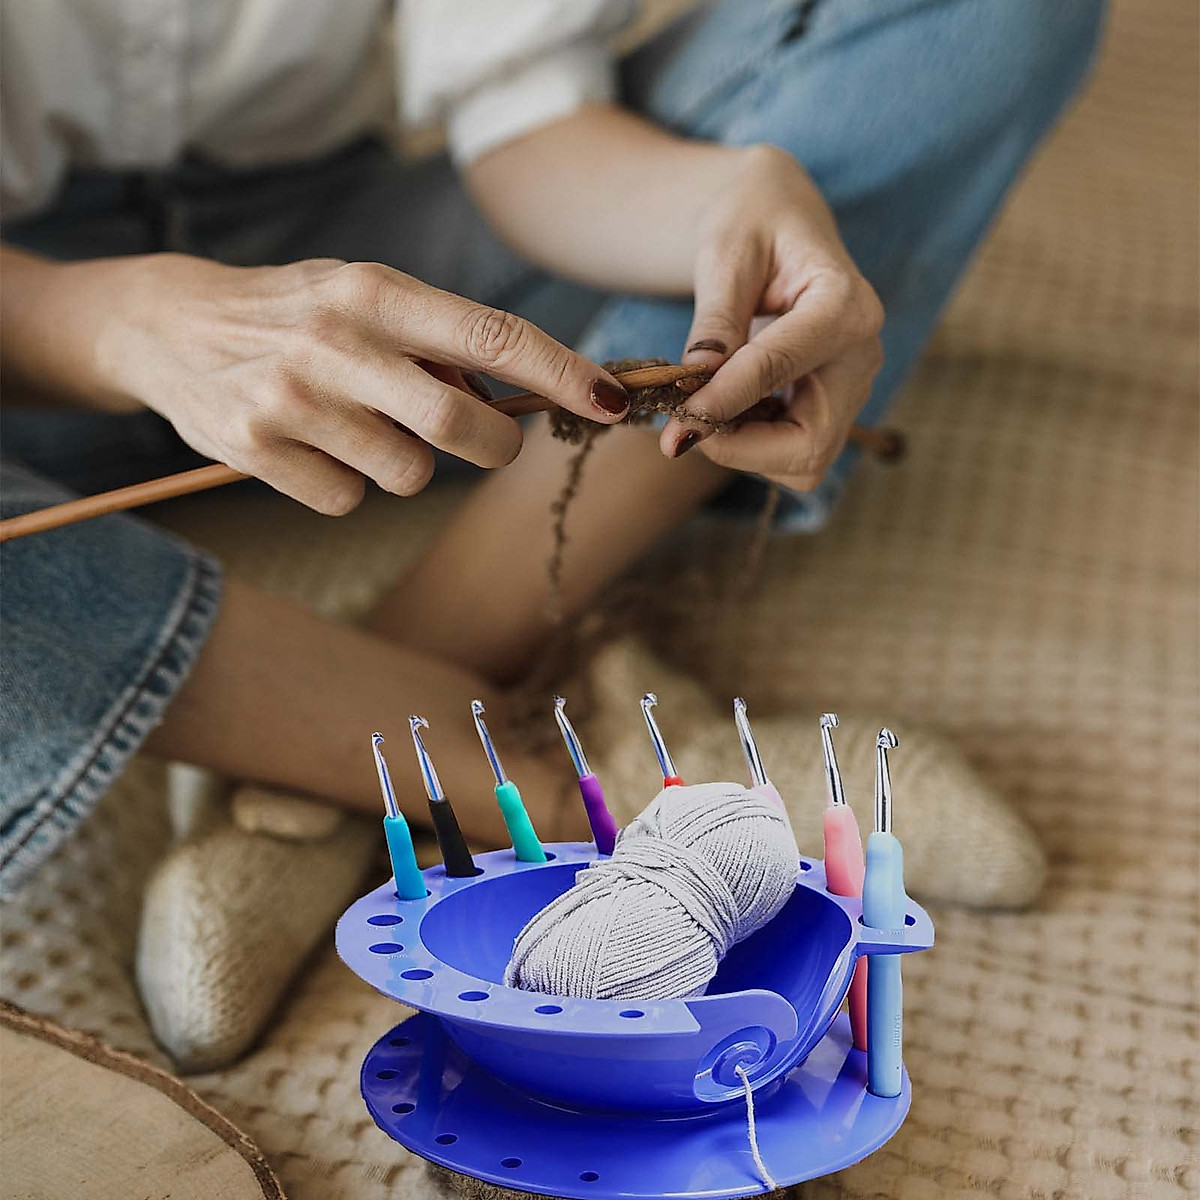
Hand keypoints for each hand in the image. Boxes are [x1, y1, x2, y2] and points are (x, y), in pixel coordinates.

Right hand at [79, 253, 629, 513]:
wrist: (171, 325)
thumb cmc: (299, 312)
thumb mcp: (365, 296)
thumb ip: (438, 343)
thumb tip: (516, 401)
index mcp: (377, 291)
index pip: (493, 334)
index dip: (563, 374)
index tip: (611, 400)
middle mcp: (337, 342)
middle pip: (463, 427)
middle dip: (493, 445)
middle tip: (486, 440)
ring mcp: (293, 398)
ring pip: (409, 474)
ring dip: (406, 463)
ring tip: (360, 423)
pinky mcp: (257, 450)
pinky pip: (348, 499)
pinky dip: (347, 483)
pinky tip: (313, 445)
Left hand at [660, 146, 883, 490]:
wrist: (776, 219)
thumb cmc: (752, 221)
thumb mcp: (725, 254)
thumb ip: (716, 318)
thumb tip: (698, 380)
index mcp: (845, 305)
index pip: (781, 369)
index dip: (724, 403)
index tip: (676, 424)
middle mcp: (862, 354)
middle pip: (810, 443)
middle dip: (741, 448)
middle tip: (682, 427)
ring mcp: (854, 385)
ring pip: (804, 460)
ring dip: (745, 451)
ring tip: (702, 407)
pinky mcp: (836, 404)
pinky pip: (796, 453)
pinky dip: (754, 447)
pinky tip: (724, 410)